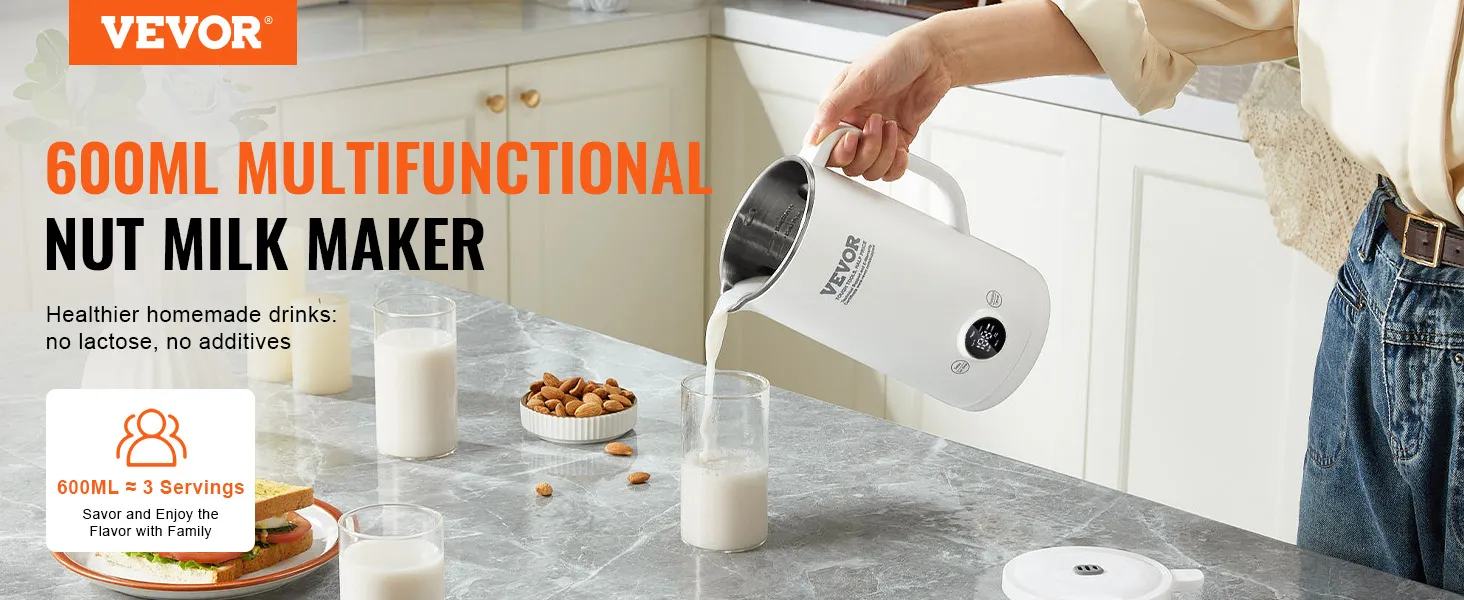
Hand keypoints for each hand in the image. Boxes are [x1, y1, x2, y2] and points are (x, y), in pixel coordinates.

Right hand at [807, 26, 953, 180]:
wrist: (933, 56)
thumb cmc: (895, 56)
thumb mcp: (860, 77)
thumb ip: (833, 107)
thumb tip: (814, 134)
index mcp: (837, 110)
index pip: (824, 147)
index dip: (836, 151)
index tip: (851, 140)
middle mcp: (854, 125)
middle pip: (848, 163)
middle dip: (864, 150)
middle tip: (875, 124)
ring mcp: (875, 136)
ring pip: (869, 169)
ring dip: (883, 154)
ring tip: (891, 125)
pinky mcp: (897, 142)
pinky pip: (890, 170)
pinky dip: (896, 165)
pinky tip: (901, 147)